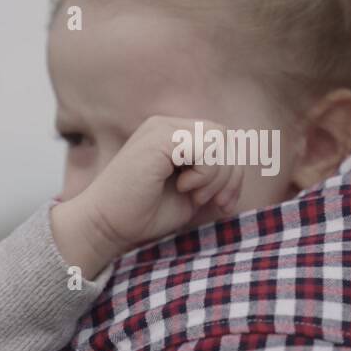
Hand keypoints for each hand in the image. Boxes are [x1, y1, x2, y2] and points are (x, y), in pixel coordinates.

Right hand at [50, 116, 243, 277]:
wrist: (107, 225)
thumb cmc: (145, 214)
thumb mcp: (191, 192)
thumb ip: (213, 175)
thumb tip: (243, 168)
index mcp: (174, 134)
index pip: (223, 139)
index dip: (233, 172)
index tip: (223, 203)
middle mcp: (168, 125)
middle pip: (226, 136)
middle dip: (229, 174)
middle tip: (213, 201)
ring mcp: (162, 128)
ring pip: (219, 140)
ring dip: (216, 176)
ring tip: (194, 194)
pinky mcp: (160, 138)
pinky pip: (206, 148)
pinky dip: (205, 174)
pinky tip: (184, 188)